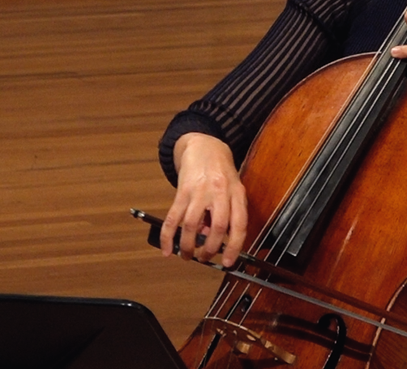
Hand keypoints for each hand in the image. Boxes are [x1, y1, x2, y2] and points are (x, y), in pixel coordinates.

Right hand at [160, 133, 247, 266]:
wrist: (204, 145)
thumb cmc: (221, 170)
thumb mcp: (232, 189)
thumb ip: (227, 212)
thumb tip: (211, 238)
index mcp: (236, 193)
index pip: (239, 225)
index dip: (234, 247)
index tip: (228, 262)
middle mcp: (219, 192)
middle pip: (218, 227)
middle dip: (210, 249)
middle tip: (204, 258)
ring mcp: (199, 190)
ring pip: (192, 225)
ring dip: (188, 245)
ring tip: (186, 255)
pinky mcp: (182, 190)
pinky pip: (173, 217)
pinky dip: (168, 235)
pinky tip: (167, 248)